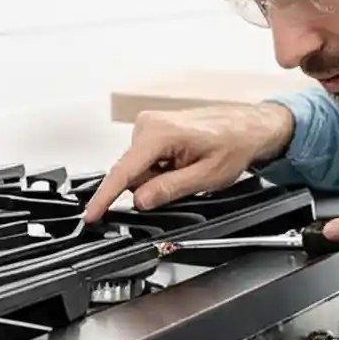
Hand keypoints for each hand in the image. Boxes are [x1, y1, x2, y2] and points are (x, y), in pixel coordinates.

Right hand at [81, 103, 294, 222]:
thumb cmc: (234, 144)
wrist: (246, 126)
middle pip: (131, 174)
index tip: (92, 214)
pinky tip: (182, 162)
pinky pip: (145, 160)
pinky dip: (161, 169)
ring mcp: (149, 125)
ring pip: (138, 169)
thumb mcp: (206, 176)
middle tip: (185, 180)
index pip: (124, 171)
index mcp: (160, 133)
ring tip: (188, 168)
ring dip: (159, 178)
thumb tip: (140, 201)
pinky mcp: (152, 129)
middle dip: (151, 187)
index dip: (105, 197)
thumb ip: (169, 189)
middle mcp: (148, 124)